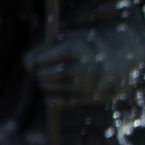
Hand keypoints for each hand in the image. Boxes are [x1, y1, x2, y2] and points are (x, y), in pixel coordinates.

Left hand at [26, 23, 141, 105]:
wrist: (116, 58)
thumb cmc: (82, 47)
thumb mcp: (63, 41)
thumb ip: (40, 50)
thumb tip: (28, 68)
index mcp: (77, 48)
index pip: (44, 59)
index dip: (39, 60)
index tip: (41, 61)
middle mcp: (84, 66)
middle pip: (50, 73)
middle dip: (42, 74)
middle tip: (42, 73)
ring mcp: (88, 83)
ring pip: (56, 87)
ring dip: (46, 85)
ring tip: (46, 81)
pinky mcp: (90, 97)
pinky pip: (65, 102)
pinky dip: (53, 101)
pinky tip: (50, 97)